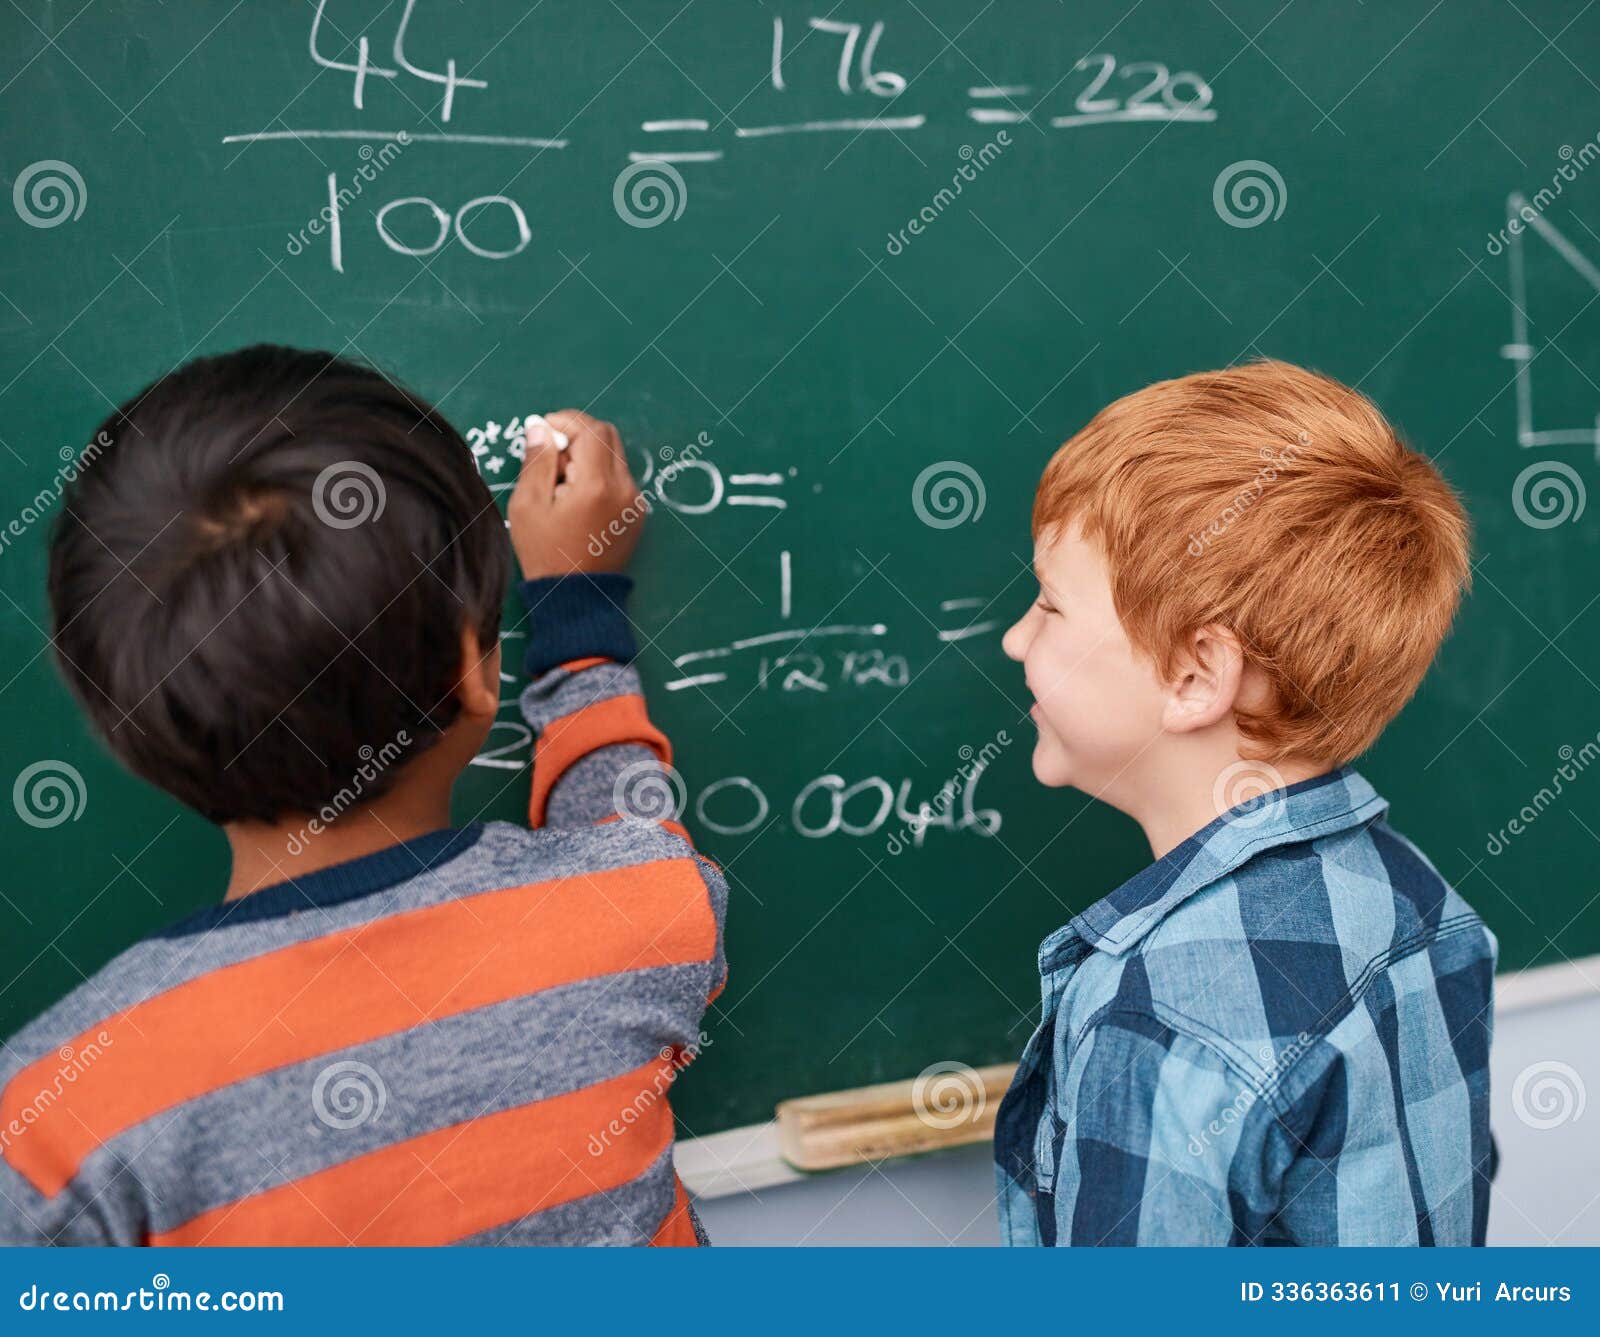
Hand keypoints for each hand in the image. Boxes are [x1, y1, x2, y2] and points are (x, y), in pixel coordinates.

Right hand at [507, 410, 644, 579]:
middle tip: (551, 454)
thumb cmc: (546, 553)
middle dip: (577, 433)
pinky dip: (598, 472)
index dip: (563, 421)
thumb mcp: (528, 505)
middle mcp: (624, 488)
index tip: (542, 430)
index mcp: (597, 485)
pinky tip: (577, 496)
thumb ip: (537, 460)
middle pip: (607, 435)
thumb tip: (540, 426)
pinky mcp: (637, 512)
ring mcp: (635, 501)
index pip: (590, 429)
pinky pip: (619, 476)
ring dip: (588, 453)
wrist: (576, 596)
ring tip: (561, 480)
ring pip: (614, 454)